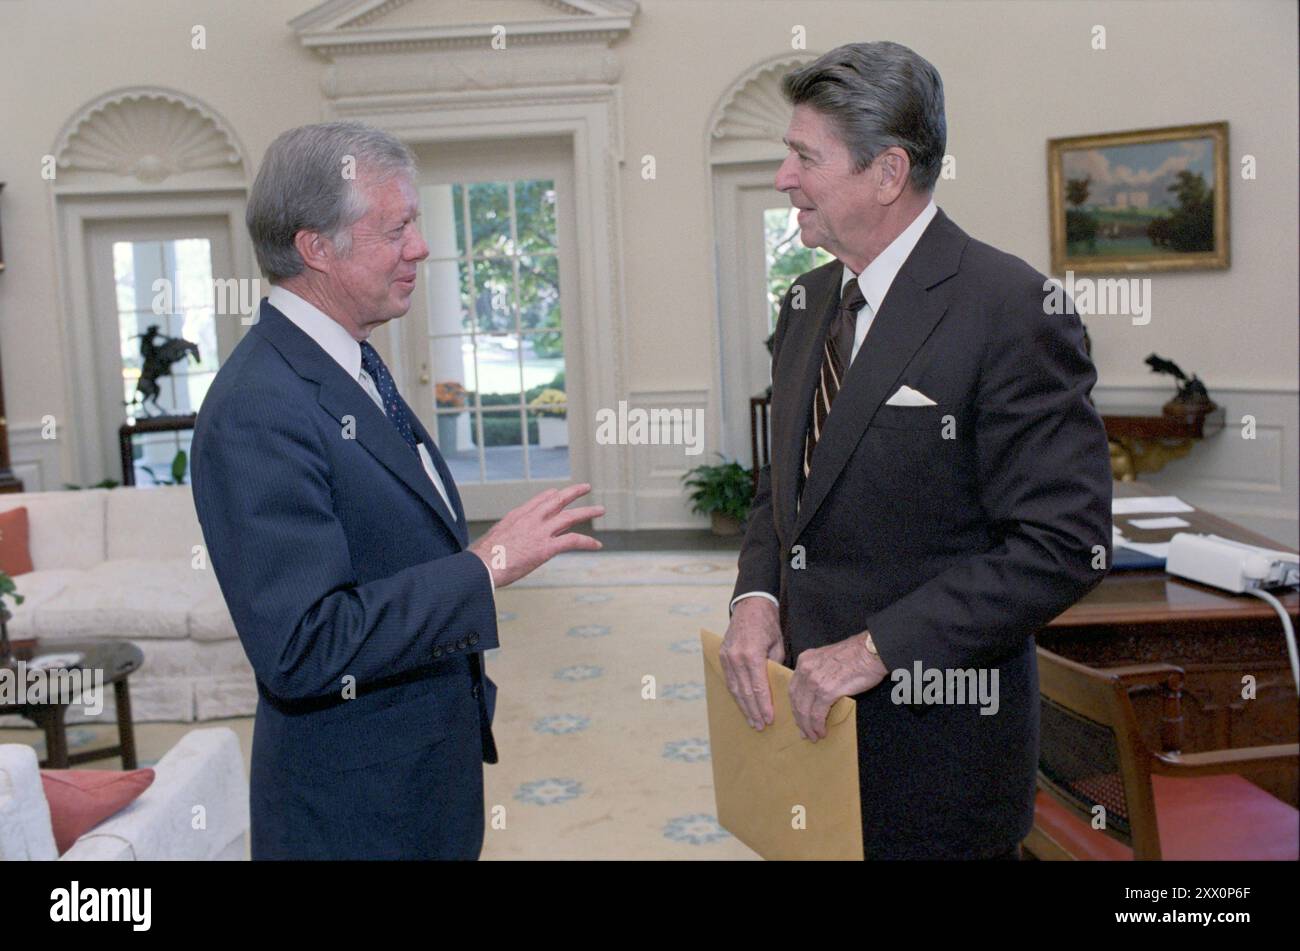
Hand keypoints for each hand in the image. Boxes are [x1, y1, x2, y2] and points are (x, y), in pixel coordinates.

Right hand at [469, 483, 603, 587]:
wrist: (482, 566)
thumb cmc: (482, 559)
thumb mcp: (490, 540)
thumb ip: (502, 538)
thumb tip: (496, 546)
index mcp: (516, 516)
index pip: (538, 500)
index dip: (551, 495)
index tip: (558, 492)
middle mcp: (531, 519)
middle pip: (557, 500)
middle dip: (573, 492)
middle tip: (586, 487)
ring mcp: (540, 532)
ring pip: (570, 516)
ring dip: (587, 511)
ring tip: (600, 510)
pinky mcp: (547, 547)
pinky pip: (573, 541)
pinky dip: (587, 541)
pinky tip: (597, 544)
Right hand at [719, 597, 783, 730]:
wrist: (750, 606)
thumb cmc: (768, 625)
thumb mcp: (777, 645)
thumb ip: (775, 666)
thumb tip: (777, 687)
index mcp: (752, 654)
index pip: (758, 687)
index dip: (764, 705)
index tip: (770, 719)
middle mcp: (736, 657)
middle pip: (745, 691)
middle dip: (754, 711)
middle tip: (761, 726)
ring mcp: (726, 657)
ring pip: (735, 689)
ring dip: (744, 707)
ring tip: (752, 721)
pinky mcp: (721, 656)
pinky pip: (729, 680)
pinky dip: (736, 695)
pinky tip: (743, 705)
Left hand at [789, 634, 886, 741]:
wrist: (871, 651)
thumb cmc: (856, 655)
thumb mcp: (827, 659)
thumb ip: (818, 672)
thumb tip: (816, 696)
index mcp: (805, 660)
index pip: (794, 689)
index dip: (795, 706)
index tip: (799, 719)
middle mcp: (806, 669)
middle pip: (796, 701)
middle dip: (800, 720)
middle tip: (805, 733)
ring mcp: (815, 680)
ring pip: (804, 710)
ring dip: (808, 727)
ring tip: (814, 736)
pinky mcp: (827, 691)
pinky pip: (817, 714)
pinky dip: (818, 726)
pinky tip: (822, 732)